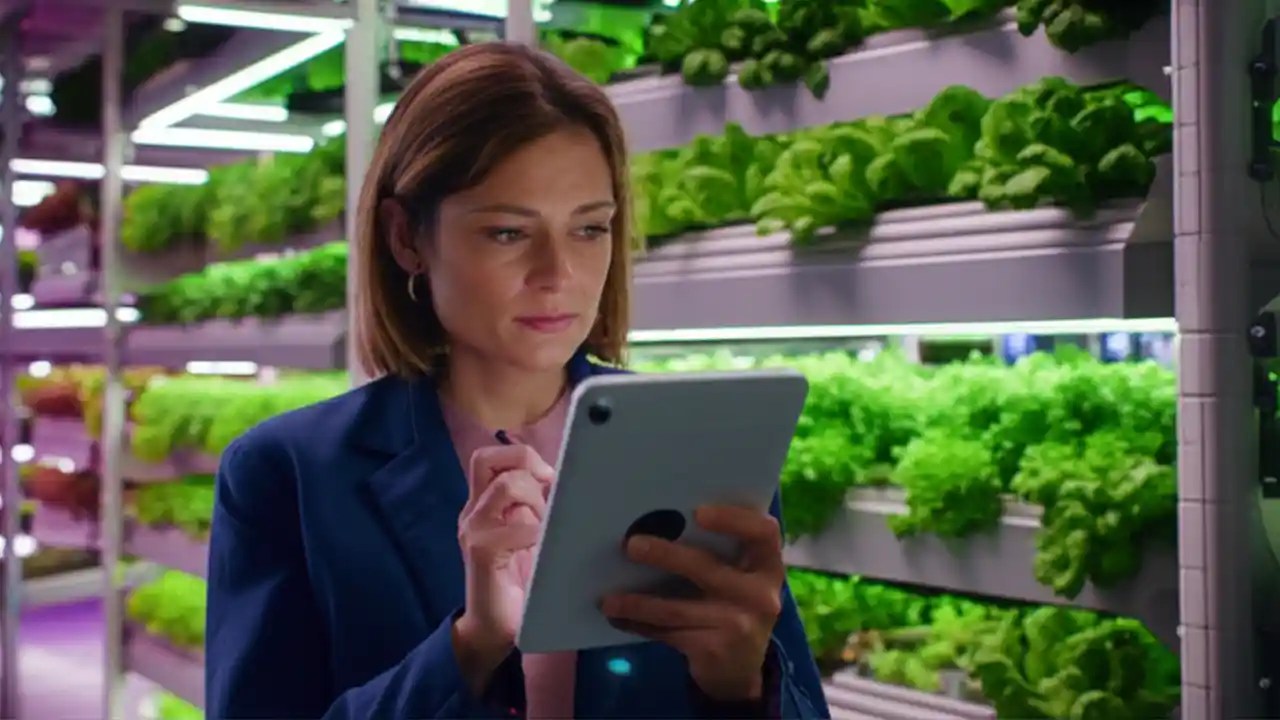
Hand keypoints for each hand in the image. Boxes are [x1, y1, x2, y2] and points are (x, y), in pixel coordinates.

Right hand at [453, 444, 553, 690]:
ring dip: (535, 500)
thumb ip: (533, 507)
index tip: (549, 478)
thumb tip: (564, 480)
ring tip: (544, 526)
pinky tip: (545, 549)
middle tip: (547, 492)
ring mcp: (474, 530)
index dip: (522, 456)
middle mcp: (473, 511)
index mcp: (482, 504)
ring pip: (505, 485)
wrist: (492, 629)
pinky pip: (517, 527)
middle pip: (486, 459)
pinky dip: (539, 532)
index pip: (489, 457)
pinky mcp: (483, 552)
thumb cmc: (517, 581)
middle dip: (525, 466)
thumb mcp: (527, 535)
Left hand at [601, 505, 784, 702]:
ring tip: (609, 598)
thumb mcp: (740, 579)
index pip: (764, 533)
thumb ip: (719, 553)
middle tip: (632, 545)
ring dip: (638, 602)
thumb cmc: (733, 606)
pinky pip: (667, 633)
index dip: (733, 519)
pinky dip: (639, 623)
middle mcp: (760, 595)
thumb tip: (657, 522)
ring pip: (677, 609)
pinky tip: (618, 616)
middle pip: (707, 568)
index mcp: (767, 566)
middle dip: (665, 556)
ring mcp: (738, 626)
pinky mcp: (714, 651)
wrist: (741, 669)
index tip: (698, 512)